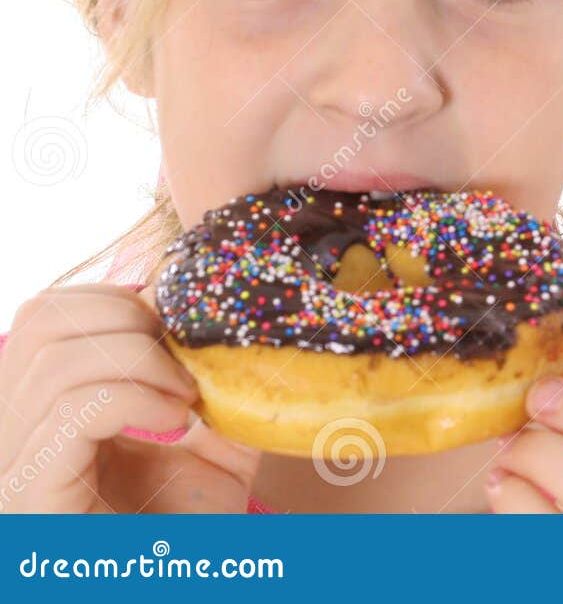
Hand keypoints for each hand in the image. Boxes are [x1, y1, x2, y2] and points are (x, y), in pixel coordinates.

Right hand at [0, 283, 261, 512]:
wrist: (177, 586)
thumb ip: (212, 382)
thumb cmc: (188, 534)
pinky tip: (175, 423)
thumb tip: (226, 324)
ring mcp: (13, 468)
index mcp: (43, 410)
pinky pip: (71, 413)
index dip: (121, 301)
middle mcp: (12, 434)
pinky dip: (134, 397)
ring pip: (54, 359)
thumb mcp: (211, 442)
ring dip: (140, 360)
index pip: (48, 312)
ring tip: (187, 400)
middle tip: (185, 366)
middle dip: (130, 320)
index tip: (180, 335)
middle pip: (42, 320)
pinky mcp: (31, 498)